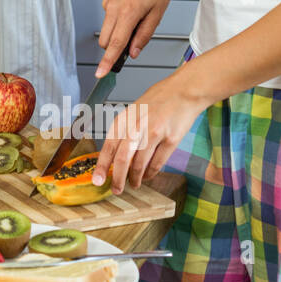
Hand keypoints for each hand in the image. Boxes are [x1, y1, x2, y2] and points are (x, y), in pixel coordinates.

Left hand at [93, 73, 206, 193]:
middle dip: (117, 179)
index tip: (97, 180)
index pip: (108, 147)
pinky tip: (148, 176)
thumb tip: (114, 156)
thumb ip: (124, 131)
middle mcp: (137, 127)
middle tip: (116, 190)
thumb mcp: (133, 111)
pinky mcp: (171, 140)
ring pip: (140, 164)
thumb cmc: (158, 101)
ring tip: (133, 184)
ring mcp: (155, 133)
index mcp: (124, 119)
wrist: (183, 91)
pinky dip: (151, 173)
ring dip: (135, 178)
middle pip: (122, 159)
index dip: (102, 166)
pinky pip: (157, 163)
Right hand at [95, 0, 172, 75]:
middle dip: (115, 48)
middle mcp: (113, 8)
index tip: (101, 73)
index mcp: (128, 12)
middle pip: (105, 41)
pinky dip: (118, 25)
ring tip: (138, 22)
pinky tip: (133, 13)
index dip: (108, 61)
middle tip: (134, 45)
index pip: (114, 43)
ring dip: (117, 36)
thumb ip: (144, 35)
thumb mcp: (158, 12)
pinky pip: (109, 21)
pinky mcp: (107, 1)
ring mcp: (108, 4)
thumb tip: (133, 52)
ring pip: (106, 32)